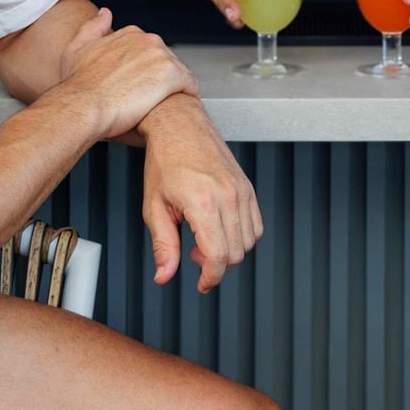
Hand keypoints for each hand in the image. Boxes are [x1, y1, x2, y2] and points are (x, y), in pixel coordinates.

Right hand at [57, 8, 199, 138]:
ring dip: (174, 86)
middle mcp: (147, 40)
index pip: (150, 50)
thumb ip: (93, 28)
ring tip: (164, 105)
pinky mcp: (171, 75)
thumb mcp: (77, 49)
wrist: (83, 107)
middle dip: (160, 77)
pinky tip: (177, 105)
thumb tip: (105, 13)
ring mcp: (161, 56)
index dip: (146, 68)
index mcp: (130, 34)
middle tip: (150, 97)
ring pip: (178, 71)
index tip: (140, 83)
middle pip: (165, 60)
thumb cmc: (78, 86)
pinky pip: (189, 84)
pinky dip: (187, 94)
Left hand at [137, 97, 262, 292]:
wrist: (179, 124)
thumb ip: (164, 246)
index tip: (201, 284)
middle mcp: (228, 196)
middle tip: (192, 253)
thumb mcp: (154, 207)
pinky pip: (256, 225)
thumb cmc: (164, 160)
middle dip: (214, 264)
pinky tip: (219, 228)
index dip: (209, 278)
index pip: (217, 257)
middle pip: (235, 254)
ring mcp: (242, 191)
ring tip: (204, 238)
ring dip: (229, 251)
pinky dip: (241, 236)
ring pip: (248, 242)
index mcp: (203, 203)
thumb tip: (164, 276)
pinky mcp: (248, 187)